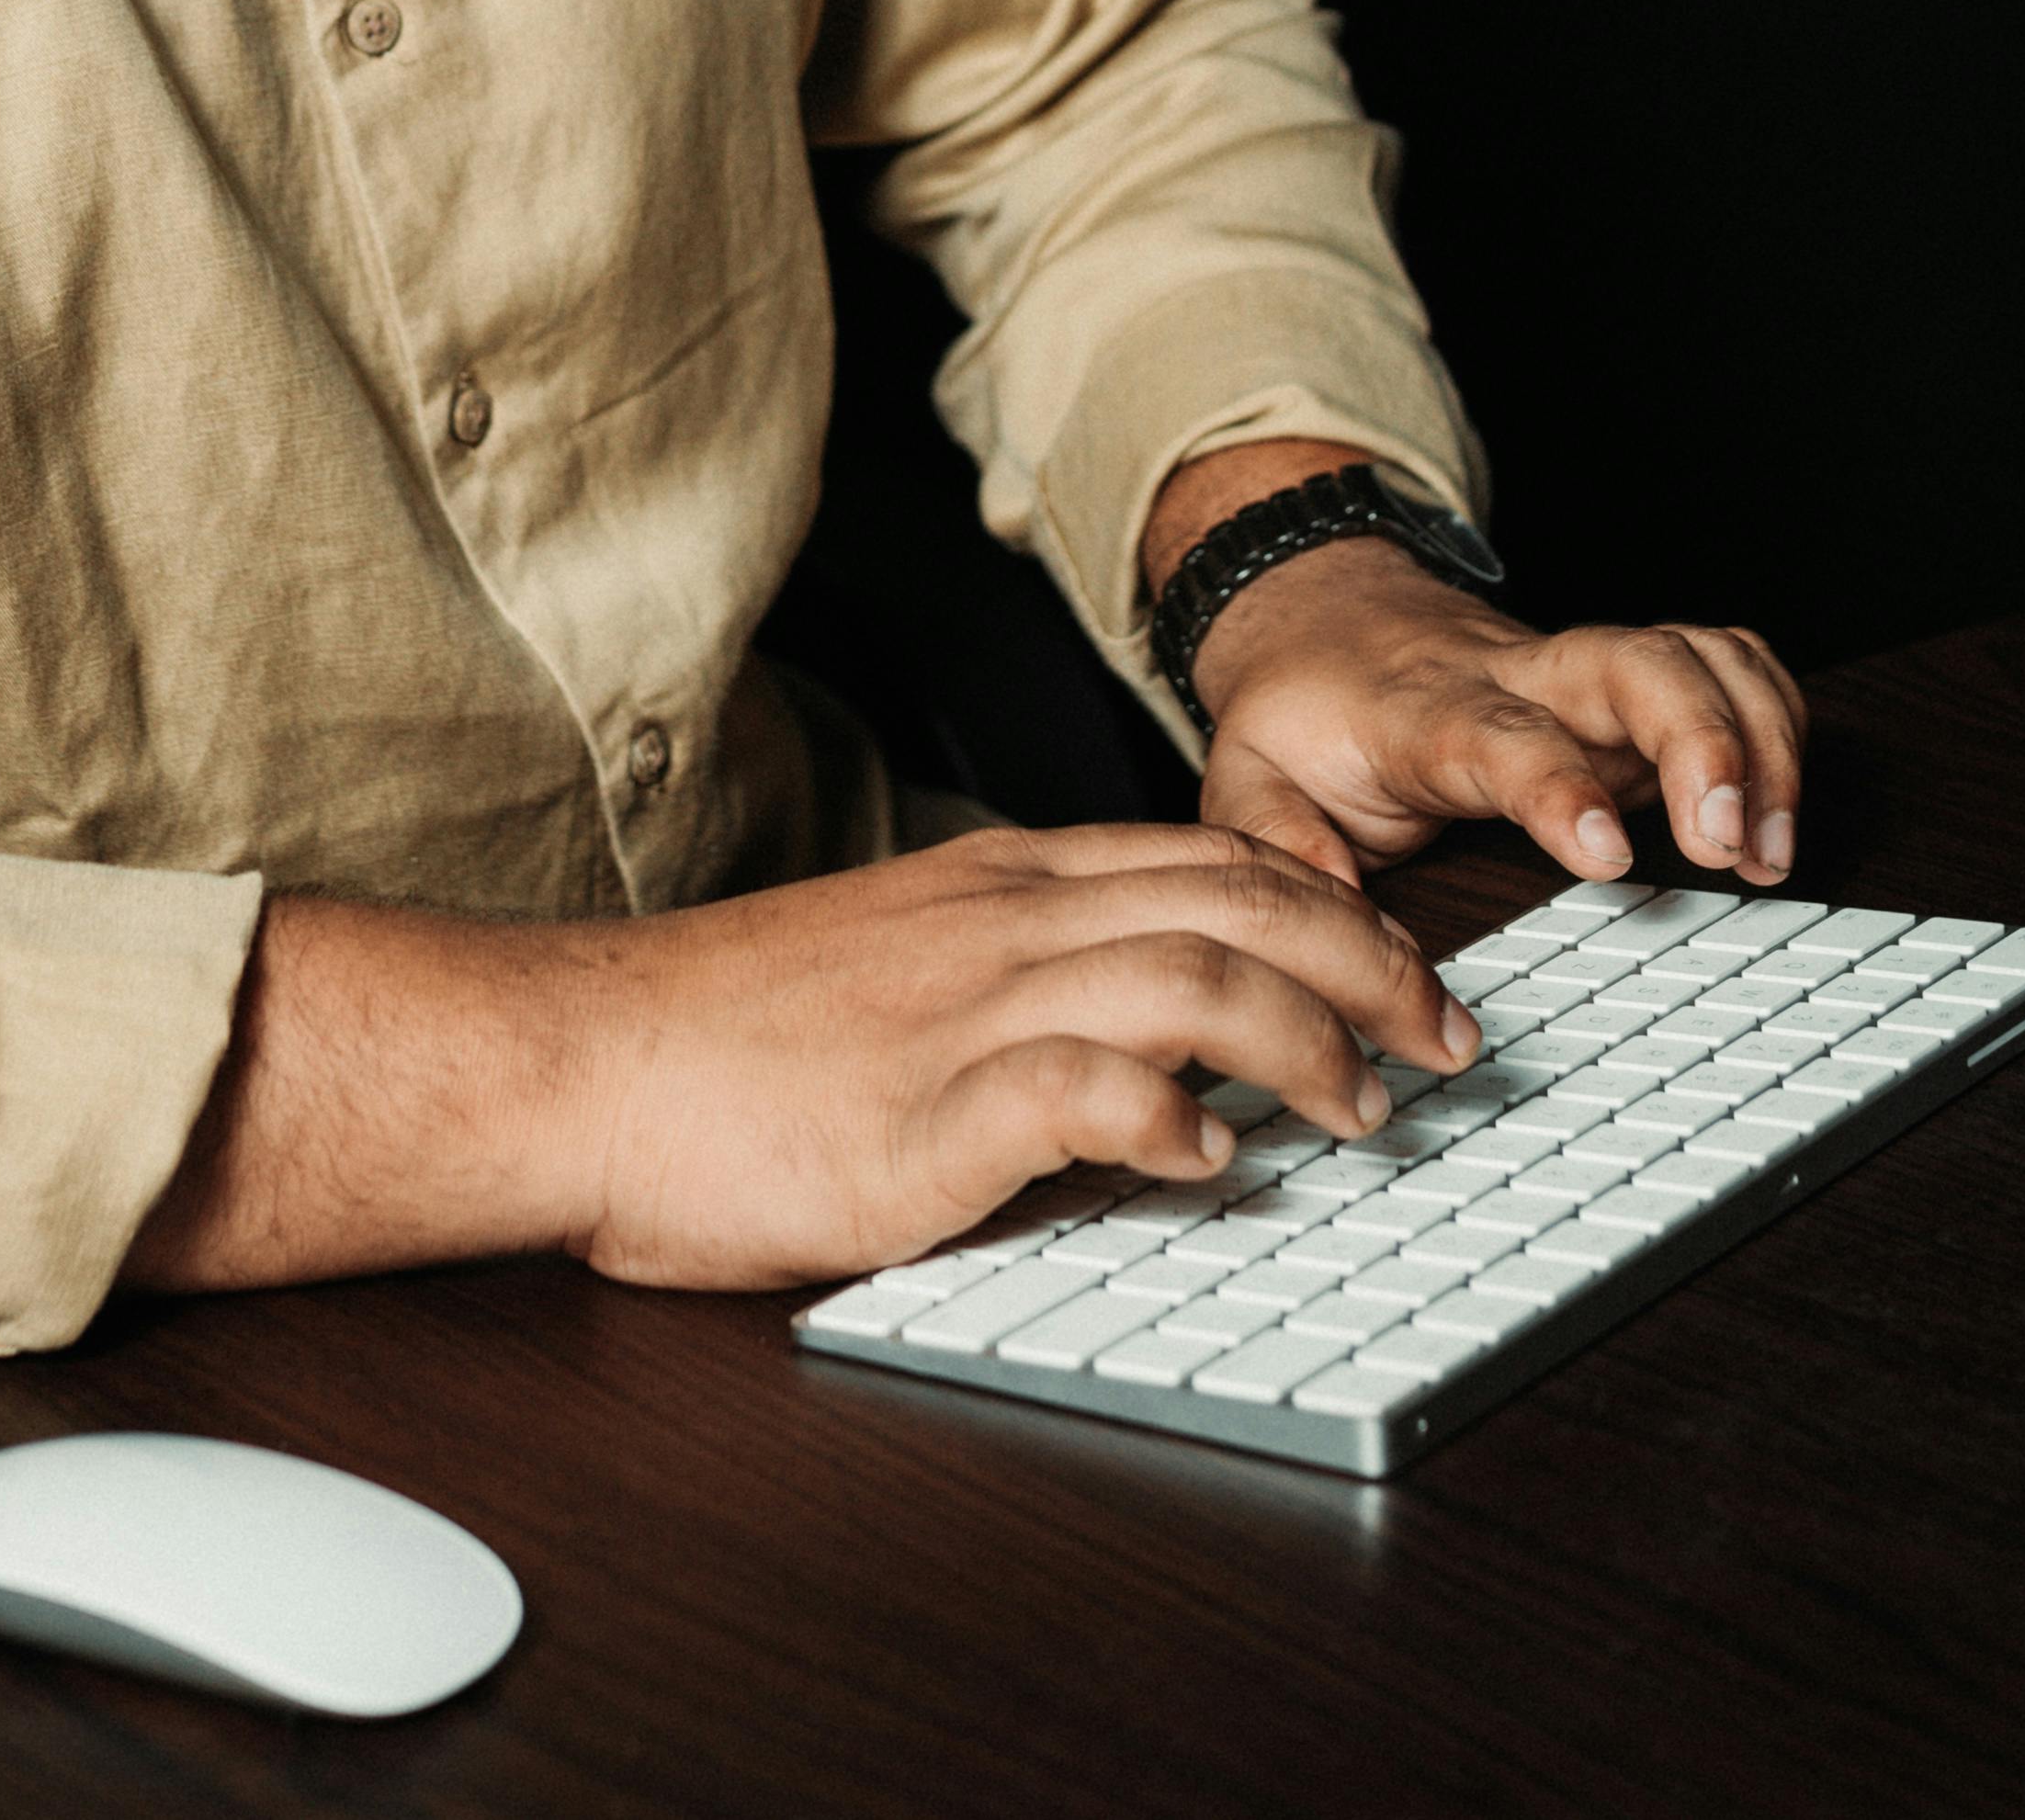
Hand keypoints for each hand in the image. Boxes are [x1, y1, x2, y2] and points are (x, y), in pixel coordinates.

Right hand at [566, 821, 1482, 1286]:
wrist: (576, 1057)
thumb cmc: (721, 1036)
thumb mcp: (892, 964)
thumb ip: (1012, 977)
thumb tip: (1131, 1043)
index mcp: (999, 886)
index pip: (1215, 861)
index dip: (1339, 913)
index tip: (1409, 974)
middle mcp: (1003, 927)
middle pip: (1242, 905)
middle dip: (1374, 971)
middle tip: (1448, 1043)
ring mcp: (964, 1014)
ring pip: (1194, 980)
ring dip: (1310, 1045)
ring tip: (1369, 1109)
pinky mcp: (920, 1117)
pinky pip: (1078, 1093)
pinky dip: (1168, 1121)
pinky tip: (1215, 1163)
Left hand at [1185, 539, 1813, 896]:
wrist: (1324, 613)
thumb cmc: (1300, 708)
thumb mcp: (1247, 776)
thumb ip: (1277, 846)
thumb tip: (1326, 921)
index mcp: (1427, 712)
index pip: (1504, 737)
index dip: (1562, 788)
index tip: (1611, 856)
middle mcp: (1521, 676)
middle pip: (1635, 664)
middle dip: (1704, 743)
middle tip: (1734, 845)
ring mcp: (1582, 672)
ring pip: (1697, 654)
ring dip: (1759, 738)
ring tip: (1769, 848)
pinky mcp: (1627, 682)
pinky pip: (1724, 660)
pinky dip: (1775, 714)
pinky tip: (1779, 799)